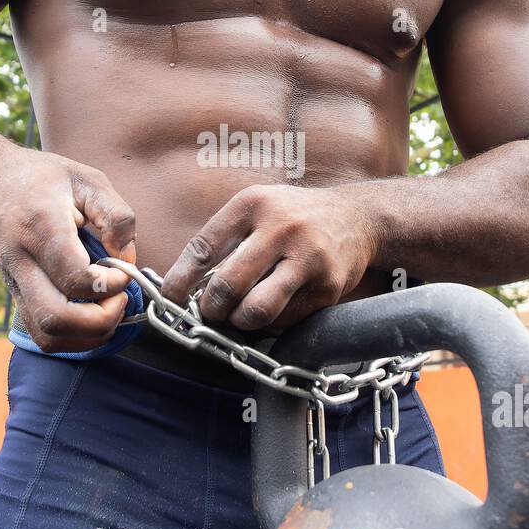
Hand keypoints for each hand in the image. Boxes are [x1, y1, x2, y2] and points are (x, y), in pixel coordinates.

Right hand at [0, 148, 137, 353]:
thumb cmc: (41, 178)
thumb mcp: (86, 179)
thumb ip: (116, 216)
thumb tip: (127, 259)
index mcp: (42, 226)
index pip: (75, 277)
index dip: (110, 284)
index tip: (124, 270)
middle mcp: (22, 260)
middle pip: (56, 318)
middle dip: (100, 321)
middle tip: (119, 299)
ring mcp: (14, 282)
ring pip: (46, 335)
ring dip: (87, 335)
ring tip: (107, 309)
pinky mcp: (15, 294)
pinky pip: (41, 333)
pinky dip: (72, 338)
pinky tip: (90, 314)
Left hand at [160, 184, 377, 332]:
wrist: (357, 217)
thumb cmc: (294, 216)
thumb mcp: (256, 207)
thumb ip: (223, 239)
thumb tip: (184, 285)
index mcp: (254, 204)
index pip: (204, 248)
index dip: (180, 280)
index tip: (171, 299)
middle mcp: (281, 227)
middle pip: (227, 285)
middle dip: (210, 308)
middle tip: (210, 313)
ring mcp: (308, 258)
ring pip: (256, 310)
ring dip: (239, 322)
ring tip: (238, 316)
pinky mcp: (328, 287)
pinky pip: (285, 320)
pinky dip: (270, 324)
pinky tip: (272, 311)